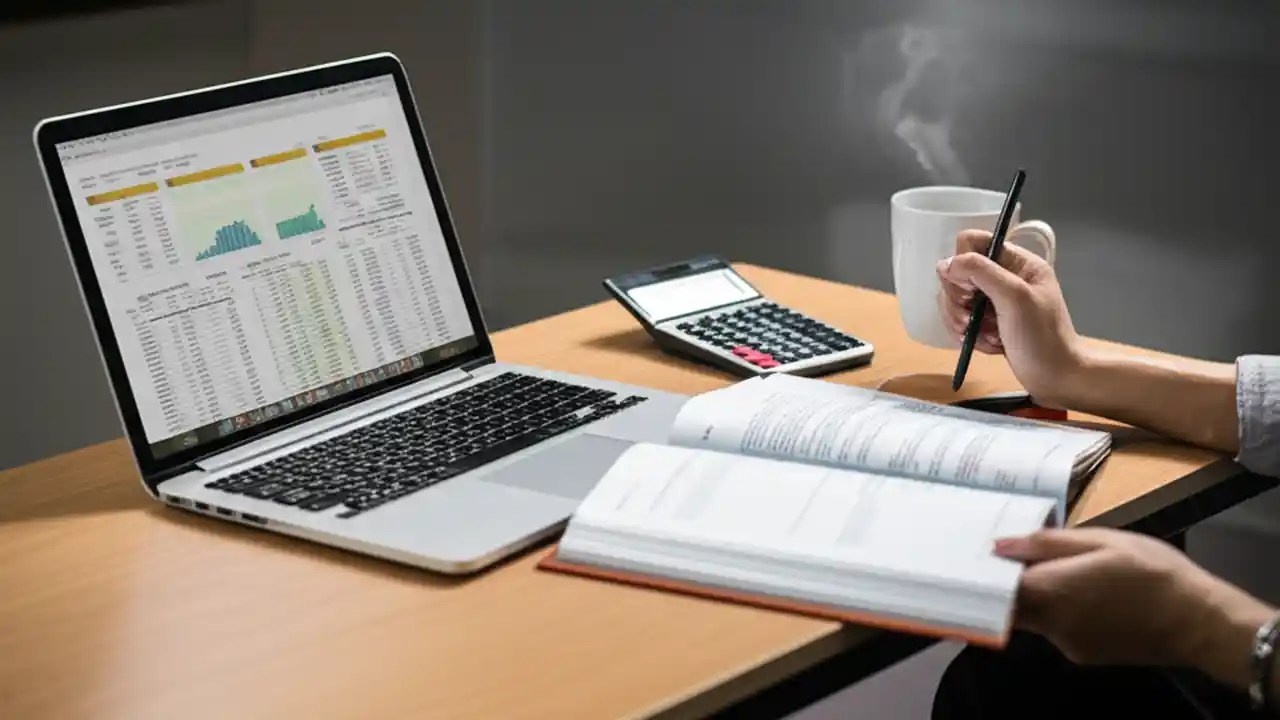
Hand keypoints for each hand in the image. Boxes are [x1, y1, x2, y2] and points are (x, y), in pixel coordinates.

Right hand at [936, 230, 1084, 407]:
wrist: (1057, 378)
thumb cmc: (1042, 337)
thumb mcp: (1015, 297)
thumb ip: (981, 272)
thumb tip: (946, 263)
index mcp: (1017, 262)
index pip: (972, 243)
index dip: (962, 264)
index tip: (970, 290)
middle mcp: (1004, 277)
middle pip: (957, 273)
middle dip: (959, 299)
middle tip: (973, 318)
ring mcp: (994, 301)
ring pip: (954, 298)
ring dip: (962, 321)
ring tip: (984, 336)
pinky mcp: (987, 323)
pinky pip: (961, 320)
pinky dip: (968, 335)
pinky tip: (988, 345)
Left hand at [996, 527, 1272, 687]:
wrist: (1198, 621)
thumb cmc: (1151, 572)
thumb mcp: (1101, 541)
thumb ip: (1046, 544)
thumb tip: (1001, 545)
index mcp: (1051, 591)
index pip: (996, 586)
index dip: (987, 570)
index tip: (983, 552)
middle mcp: (1051, 624)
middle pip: (1011, 605)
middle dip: (1009, 584)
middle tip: (1015, 556)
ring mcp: (1067, 644)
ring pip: (1035, 617)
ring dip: (1039, 595)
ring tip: (1061, 568)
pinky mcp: (1084, 655)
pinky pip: (1058, 629)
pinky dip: (1061, 611)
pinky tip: (1086, 593)